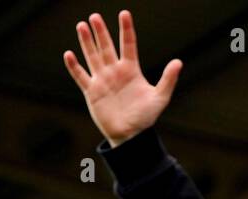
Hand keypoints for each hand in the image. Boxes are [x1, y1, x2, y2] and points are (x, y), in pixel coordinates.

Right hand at [63, 10, 181, 146]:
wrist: (131, 136)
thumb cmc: (146, 117)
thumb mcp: (160, 97)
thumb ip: (168, 79)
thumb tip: (178, 62)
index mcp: (131, 70)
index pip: (128, 44)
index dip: (126, 30)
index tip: (124, 14)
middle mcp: (115, 71)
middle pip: (106, 47)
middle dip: (101, 32)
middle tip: (95, 16)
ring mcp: (102, 80)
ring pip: (92, 57)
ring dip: (87, 42)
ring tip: (82, 25)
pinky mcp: (92, 92)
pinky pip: (81, 76)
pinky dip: (74, 66)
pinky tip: (69, 54)